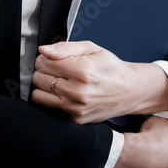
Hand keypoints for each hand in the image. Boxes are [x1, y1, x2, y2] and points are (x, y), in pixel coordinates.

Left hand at [31, 41, 167, 123]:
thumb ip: (65, 48)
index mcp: (83, 70)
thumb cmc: (110, 68)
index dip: (45, 58)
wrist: (130, 91)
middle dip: (43, 71)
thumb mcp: (92, 49)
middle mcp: (79, 92)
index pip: (44, 62)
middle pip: (39, 78)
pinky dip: (52, 99)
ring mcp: (77, 108)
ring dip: (43, 86)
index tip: (52, 58)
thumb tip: (44, 50)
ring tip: (58, 80)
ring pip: (38, 95)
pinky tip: (65, 92)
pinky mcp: (76, 119)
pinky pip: (49, 108)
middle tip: (56, 69)